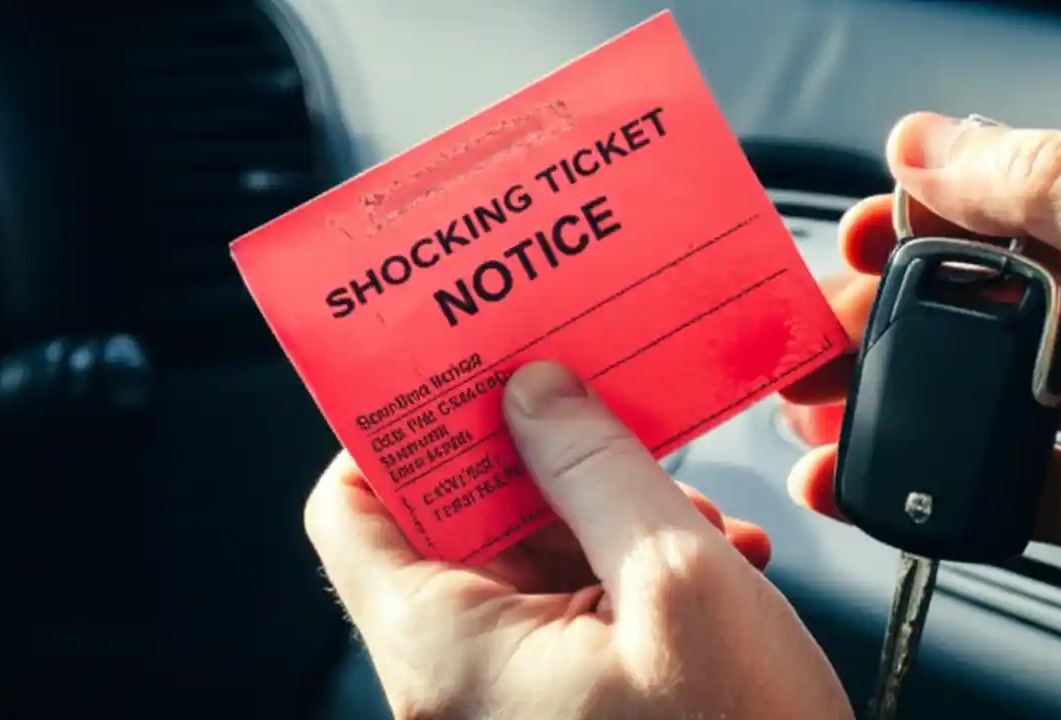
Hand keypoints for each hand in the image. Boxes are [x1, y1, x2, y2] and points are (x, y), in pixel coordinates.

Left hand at [306, 362, 851, 718]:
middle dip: (536, 456)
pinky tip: (711, 559)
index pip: (349, 509)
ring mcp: (514, 693)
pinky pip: (569, 601)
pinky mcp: (565, 701)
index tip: (464, 368)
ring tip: (691, 508)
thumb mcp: (676, 581)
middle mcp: (460, 677)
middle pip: (450, 520)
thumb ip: (596, 467)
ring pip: (524, 554)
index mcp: (447, 652)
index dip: (396, 426)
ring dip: (602, 509)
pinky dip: (627, 562)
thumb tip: (533, 390)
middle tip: (601, 403)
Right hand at [784, 112, 1060, 656]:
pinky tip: (856, 487)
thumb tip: (928, 139)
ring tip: (808, 418)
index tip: (848, 241)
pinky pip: (971, 484)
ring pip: (944, 391)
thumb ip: (1053, 179)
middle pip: (947, 299)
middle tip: (808, 346)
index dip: (904, 215)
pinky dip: (903, 489)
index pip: (985, 197)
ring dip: (867, 401)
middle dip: (864, 316)